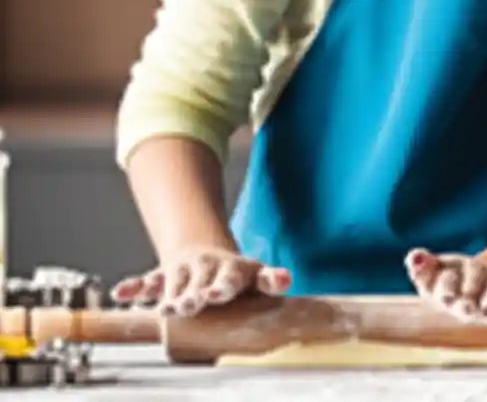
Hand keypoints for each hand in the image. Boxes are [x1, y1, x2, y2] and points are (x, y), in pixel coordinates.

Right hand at [110, 247, 290, 316]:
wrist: (206, 254)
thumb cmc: (235, 274)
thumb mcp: (256, 276)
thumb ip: (272, 280)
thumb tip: (285, 278)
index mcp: (229, 270)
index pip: (228, 278)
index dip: (221, 286)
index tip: (215, 294)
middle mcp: (204, 268)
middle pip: (196, 282)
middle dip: (192, 294)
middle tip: (188, 306)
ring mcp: (181, 271)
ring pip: (170, 283)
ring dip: (166, 295)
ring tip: (164, 309)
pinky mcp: (161, 276)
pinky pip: (146, 280)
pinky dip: (134, 287)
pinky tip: (123, 293)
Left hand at [404, 249, 486, 321]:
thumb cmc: (456, 292)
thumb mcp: (435, 286)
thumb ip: (423, 272)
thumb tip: (414, 256)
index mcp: (454, 269)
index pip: (447, 275)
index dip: (446, 286)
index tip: (445, 300)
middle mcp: (480, 270)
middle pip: (475, 274)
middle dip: (471, 291)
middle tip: (466, 309)